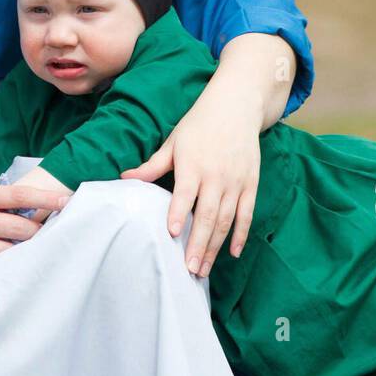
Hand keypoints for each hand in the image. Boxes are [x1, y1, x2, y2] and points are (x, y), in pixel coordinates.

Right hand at [0, 179, 71, 272]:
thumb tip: (19, 204)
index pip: (20, 195)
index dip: (47, 198)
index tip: (68, 201)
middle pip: (21, 229)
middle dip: (39, 232)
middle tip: (48, 234)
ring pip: (7, 252)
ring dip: (21, 252)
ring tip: (29, 253)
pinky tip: (5, 268)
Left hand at [120, 90, 260, 277]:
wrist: (236, 106)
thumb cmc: (199, 124)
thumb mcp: (173, 141)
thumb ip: (152, 165)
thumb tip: (124, 178)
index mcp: (193, 164)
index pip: (185, 193)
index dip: (179, 213)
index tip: (172, 233)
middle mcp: (216, 175)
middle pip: (207, 214)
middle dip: (198, 244)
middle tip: (189, 269)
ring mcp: (236, 181)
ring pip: (226, 220)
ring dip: (215, 246)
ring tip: (203, 269)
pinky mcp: (251, 184)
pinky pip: (246, 214)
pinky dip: (240, 235)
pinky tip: (232, 253)